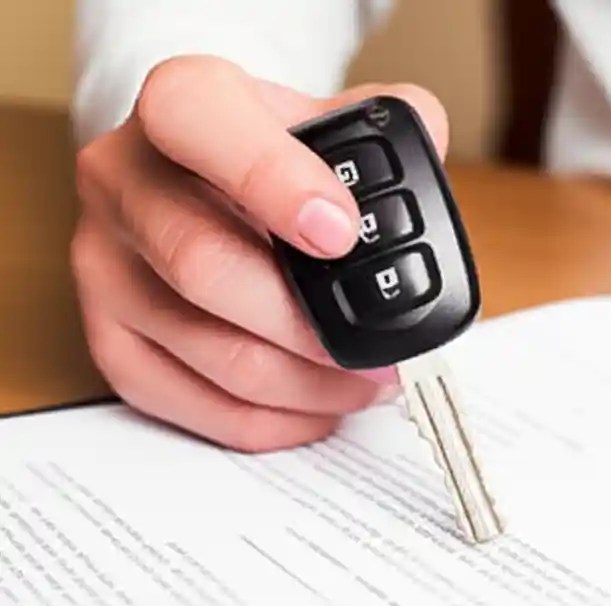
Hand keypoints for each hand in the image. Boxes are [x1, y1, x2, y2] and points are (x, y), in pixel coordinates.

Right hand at [71, 55, 448, 450]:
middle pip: (203, 265)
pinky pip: (186, 402)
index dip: (272, 182)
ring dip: (305, 384)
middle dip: (308, 324)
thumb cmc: (282, 152)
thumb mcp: (341, 117)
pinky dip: (267, 419)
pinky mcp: (108, 335)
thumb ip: (397, 125)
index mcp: (180, 104)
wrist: (209, 174)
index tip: (341, 234)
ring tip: (369, 382)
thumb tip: (429, 161)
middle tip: (380, 351)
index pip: (200, 124)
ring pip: (206, 349)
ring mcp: (105, 262)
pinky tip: (318, 407)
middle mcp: (124, 177)